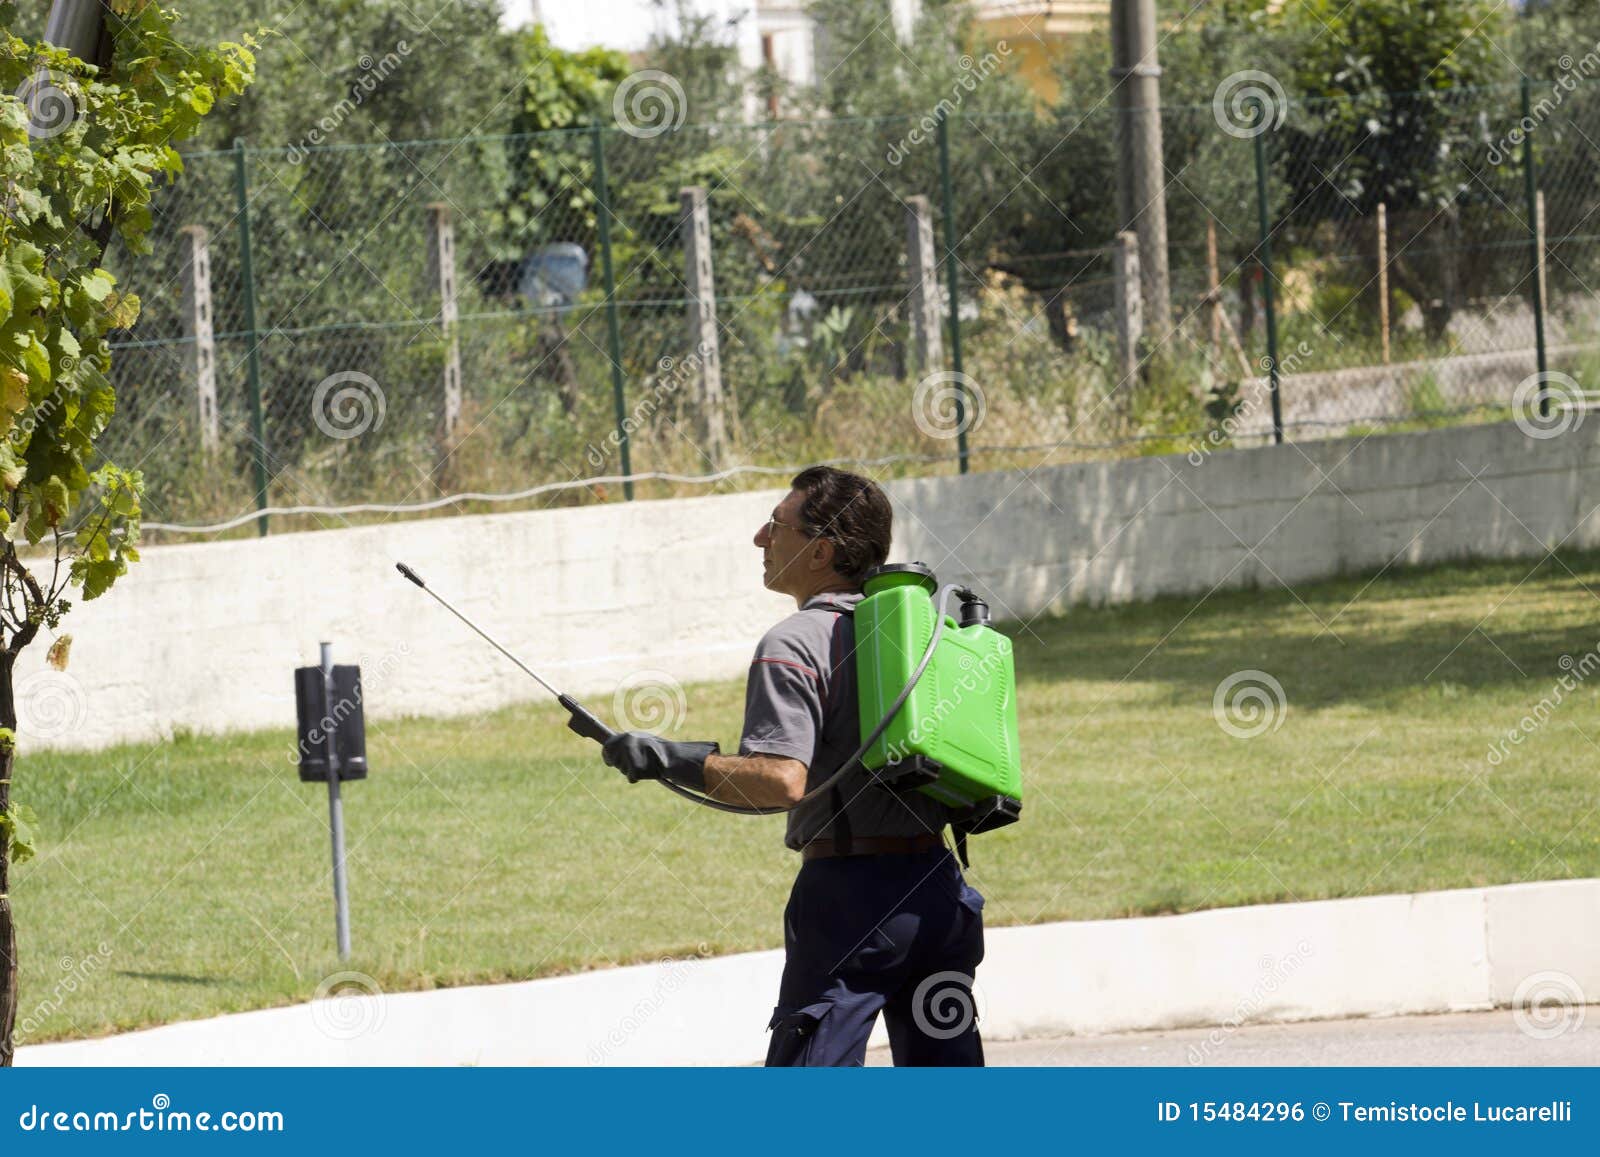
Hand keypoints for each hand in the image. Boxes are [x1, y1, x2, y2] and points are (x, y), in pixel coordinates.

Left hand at [602, 731, 718, 789]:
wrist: (673, 757)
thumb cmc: (658, 749)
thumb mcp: (640, 740)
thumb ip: (626, 743)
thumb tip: (610, 748)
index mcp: (627, 736)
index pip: (607, 747)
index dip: (608, 756)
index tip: (612, 760)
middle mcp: (626, 744)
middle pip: (613, 761)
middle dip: (621, 764)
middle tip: (636, 762)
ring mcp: (630, 757)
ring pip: (623, 770)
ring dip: (631, 770)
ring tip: (646, 764)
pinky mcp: (635, 769)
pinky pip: (631, 778)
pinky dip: (638, 777)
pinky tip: (647, 770)